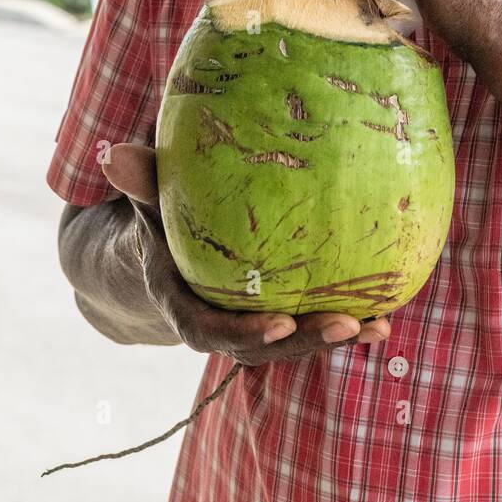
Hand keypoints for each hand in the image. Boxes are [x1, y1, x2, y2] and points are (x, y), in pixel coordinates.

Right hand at [103, 144, 391, 364]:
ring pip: (295, 343)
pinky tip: (388, 312)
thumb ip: (141, 183)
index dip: (245, 333)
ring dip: (337, 338)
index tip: (279, 324)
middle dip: (306, 341)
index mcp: (184, 305)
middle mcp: (220, 325)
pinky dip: (348, 320)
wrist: (163, 255)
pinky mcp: (280, 316)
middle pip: (264, 348)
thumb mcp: (148, 204)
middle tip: (348, 325)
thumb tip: (112, 152)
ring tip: (380, 326)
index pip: (211, 331)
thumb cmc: (159, 221)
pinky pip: (312, 322)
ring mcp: (252, 326)